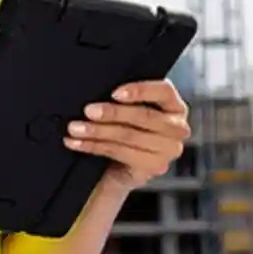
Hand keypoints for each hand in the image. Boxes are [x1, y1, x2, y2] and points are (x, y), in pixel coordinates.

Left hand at [64, 79, 190, 192]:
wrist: (117, 166)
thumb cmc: (123, 126)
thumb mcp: (126, 107)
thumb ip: (122, 97)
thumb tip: (97, 86)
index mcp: (174, 105)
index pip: (164, 91)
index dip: (140, 90)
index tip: (114, 93)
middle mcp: (177, 128)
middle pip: (144, 116)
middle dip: (112, 112)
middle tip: (88, 110)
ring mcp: (169, 150)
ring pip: (129, 136)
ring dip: (97, 131)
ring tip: (75, 128)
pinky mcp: (154, 167)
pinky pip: (120, 153)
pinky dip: (94, 146)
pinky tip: (77, 143)